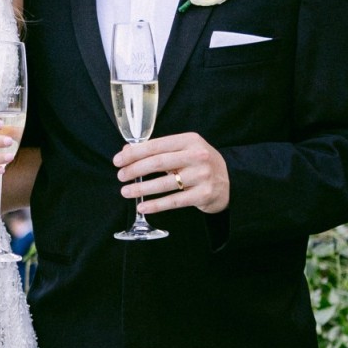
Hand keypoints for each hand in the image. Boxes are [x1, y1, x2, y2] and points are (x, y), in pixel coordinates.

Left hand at [115, 133, 229, 215]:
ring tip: (126, 191)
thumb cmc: (200, 164)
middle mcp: (197, 156)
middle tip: (121, 176)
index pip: (157, 145)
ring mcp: (201, 176)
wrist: (228, 183)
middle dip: (135, 170)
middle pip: (159, 162)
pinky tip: (142, 206)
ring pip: (164, 183)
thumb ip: (158, 150)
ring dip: (141, 188)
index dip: (135, 153)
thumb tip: (128, 151)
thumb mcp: (184, 150)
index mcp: (190, 140)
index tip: (119, 160)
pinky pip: (174, 201)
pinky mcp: (203, 195)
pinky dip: (156, 204)